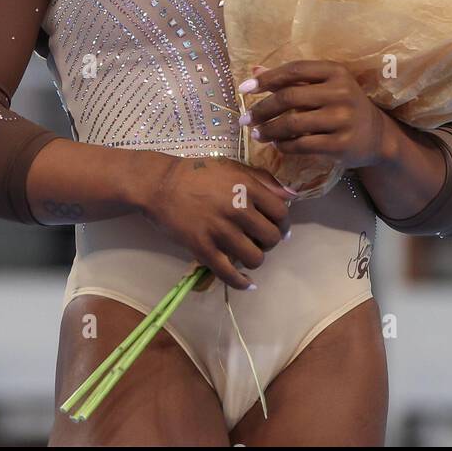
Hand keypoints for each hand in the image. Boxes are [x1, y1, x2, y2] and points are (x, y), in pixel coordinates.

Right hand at [138, 154, 293, 290]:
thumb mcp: (233, 167)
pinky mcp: (202, 248)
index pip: (281, 214)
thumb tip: (291, 196)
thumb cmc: (197, 173)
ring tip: (246, 254)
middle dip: (268, 242)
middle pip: (271, 238)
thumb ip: (263, 180)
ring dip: (254, 259)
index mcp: (248, 187)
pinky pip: (229, 273)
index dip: (282, 224)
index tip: (276, 228)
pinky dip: (241, 282)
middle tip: (258, 240)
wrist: (160, 184)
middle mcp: (238, 209)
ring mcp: (220, 230)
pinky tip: (245, 283)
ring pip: (255, 258)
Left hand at [239, 59, 390, 169]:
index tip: (244, 89)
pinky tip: (276, 144)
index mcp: (336, 71)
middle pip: (289, 97)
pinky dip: (284, 145)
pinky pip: (302, 145)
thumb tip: (254, 70)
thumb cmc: (343, 106)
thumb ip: (292, 78)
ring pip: (293, 123)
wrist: (376, 136)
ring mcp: (343, 119)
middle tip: (245, 120)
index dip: (266, 79)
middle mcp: (341, 92)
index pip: (294, 70)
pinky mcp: (341, 144)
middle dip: (262, 109)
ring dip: (269, 130)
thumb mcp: (324, 86)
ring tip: (257, 134)